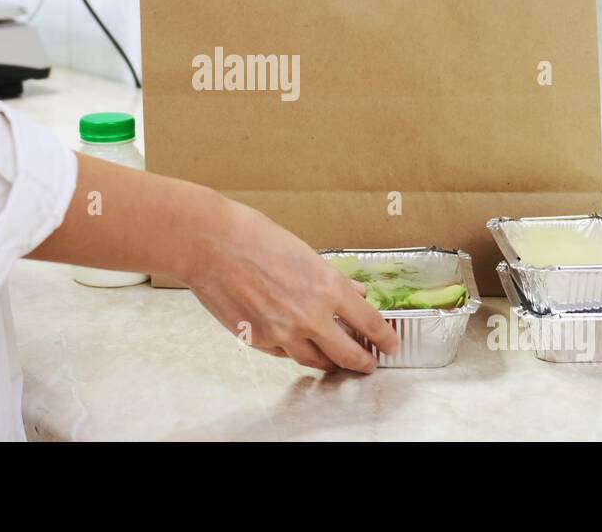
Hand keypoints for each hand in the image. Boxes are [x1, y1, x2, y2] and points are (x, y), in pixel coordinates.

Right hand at [183, 198, 399, 372]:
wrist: (210, 244)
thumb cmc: (253, 237)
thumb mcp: (304, 252)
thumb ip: (332, 279)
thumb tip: (355, 294)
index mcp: (327, 287)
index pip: (369, 322)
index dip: (385, 337)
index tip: (390, 344)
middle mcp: (310, 316)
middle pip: (346, 354)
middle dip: (362, 362)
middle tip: (368, 364)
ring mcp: (282, 332)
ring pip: (314, 361)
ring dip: (328, 363)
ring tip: (334, 361)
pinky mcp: (258, 340)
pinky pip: (283, 353)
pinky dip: (293, 350)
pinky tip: (296, 343)